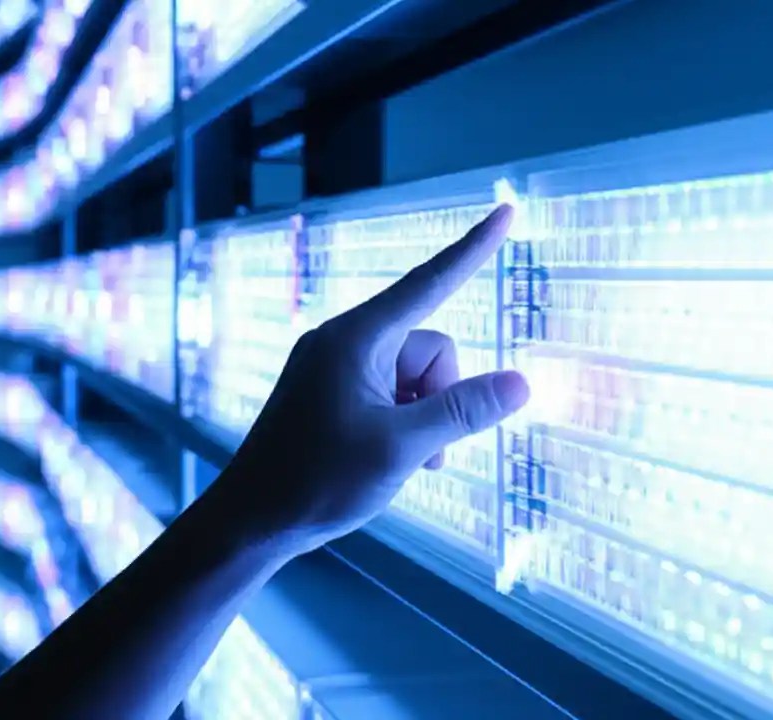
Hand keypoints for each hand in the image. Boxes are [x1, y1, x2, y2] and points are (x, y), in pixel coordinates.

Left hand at [216, 205, 528, 556]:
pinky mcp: (330, 392)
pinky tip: (392, 459)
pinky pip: (389, 391)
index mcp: (357, 338)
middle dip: (441, 395)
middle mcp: (345, 341)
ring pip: (414, 376)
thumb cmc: (318, 481)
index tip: (506, 212)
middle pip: (429, 348)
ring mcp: (335, 367)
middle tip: (424, 447)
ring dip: (425, 417)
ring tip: (406, 460)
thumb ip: (462, 411)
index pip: (430, 282)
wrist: (252, 520)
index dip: (474, 249)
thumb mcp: (402, 447)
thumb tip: (520, 383)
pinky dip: (404, 422)